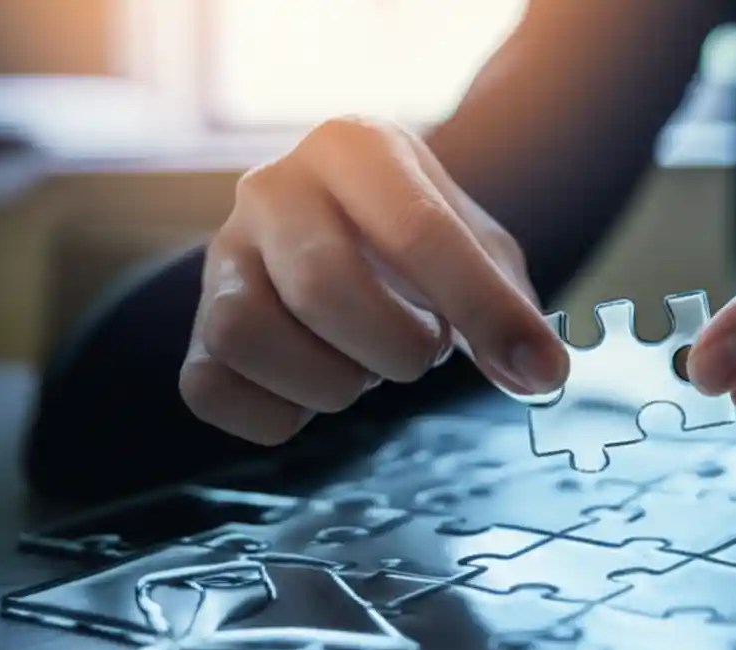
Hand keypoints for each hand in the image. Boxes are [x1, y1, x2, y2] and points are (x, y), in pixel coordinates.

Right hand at [180, 117, 567, 444]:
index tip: (538, 369)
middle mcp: (273, 187)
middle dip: (395, 346)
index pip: (418, 232)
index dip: (483, 312)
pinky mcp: (197, 324)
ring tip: (362, 368)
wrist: (356, 224)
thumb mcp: (482, 254)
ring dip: (328, 381)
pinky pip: (206, 389)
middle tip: (422, 351)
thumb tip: (537, 375)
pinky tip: (314, 398)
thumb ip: (507, 308)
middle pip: (321, 286)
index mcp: (354, 148)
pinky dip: (272, 416)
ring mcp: (223, 255)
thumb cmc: (420, 238)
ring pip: (245, 333)